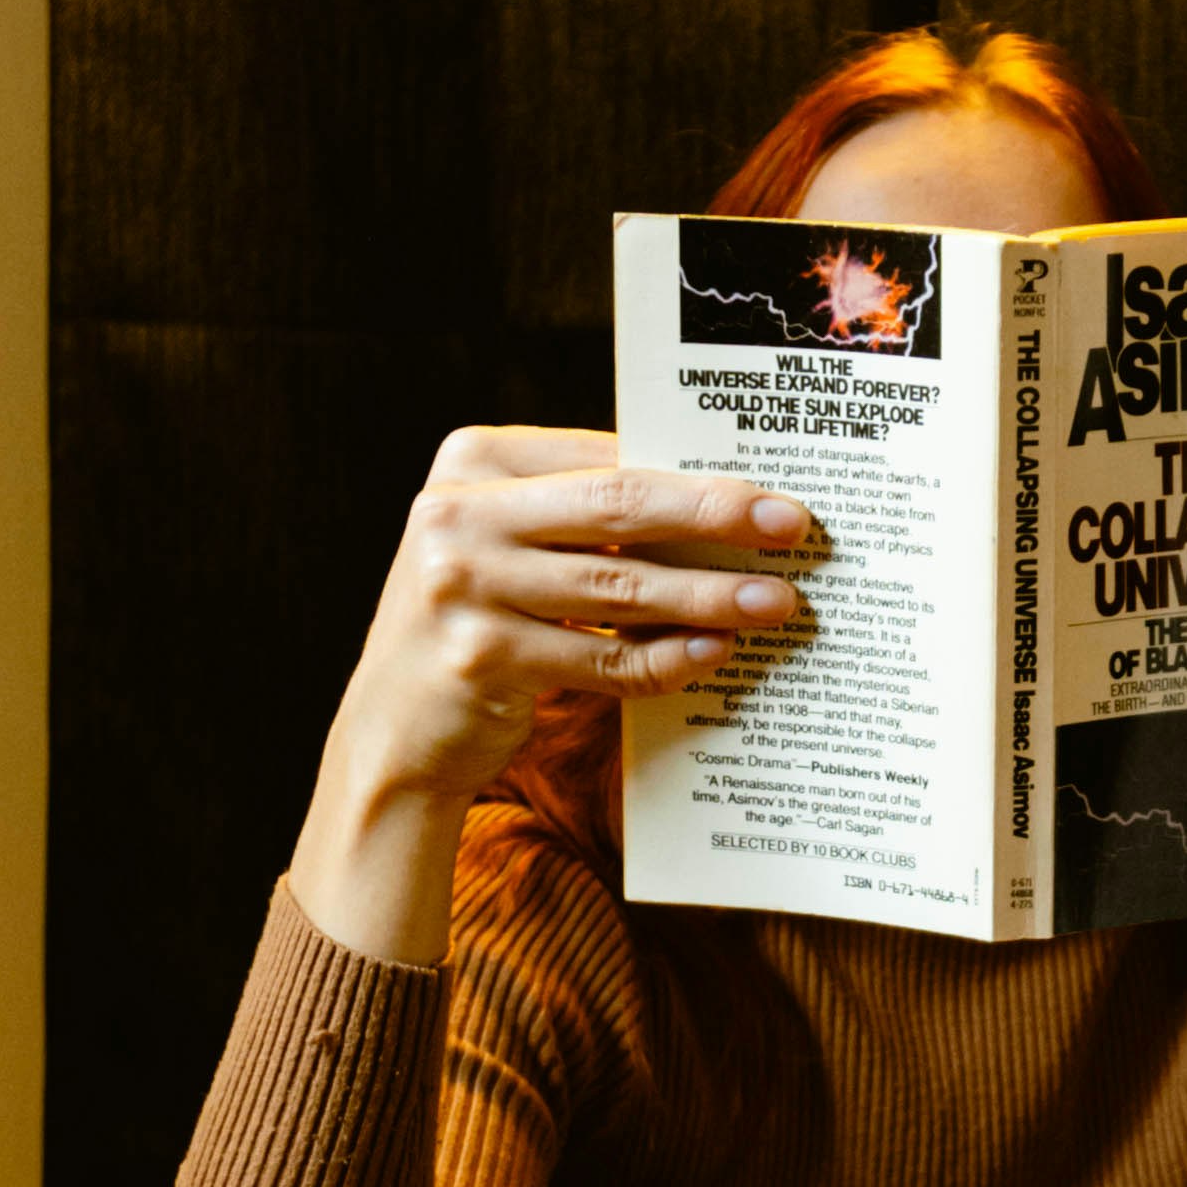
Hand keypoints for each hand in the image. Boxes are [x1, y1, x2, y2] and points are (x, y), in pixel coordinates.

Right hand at [291, 427, 809, 964]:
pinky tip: (717, 655)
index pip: (606, 457)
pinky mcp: (480, 658)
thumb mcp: (510, 545)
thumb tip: (723, 500)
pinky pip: (602, 659)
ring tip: (776, 602)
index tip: (771, 489)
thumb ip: (583, 514)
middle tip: (792, 526)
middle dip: (716, 514)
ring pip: (618, 587)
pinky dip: (667, 659)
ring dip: (709, 595)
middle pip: (618, 505)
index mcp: (472, 461)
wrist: (394, 729)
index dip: (695, 472)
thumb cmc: (479, 620)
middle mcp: (457, 513)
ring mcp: (461, 585)